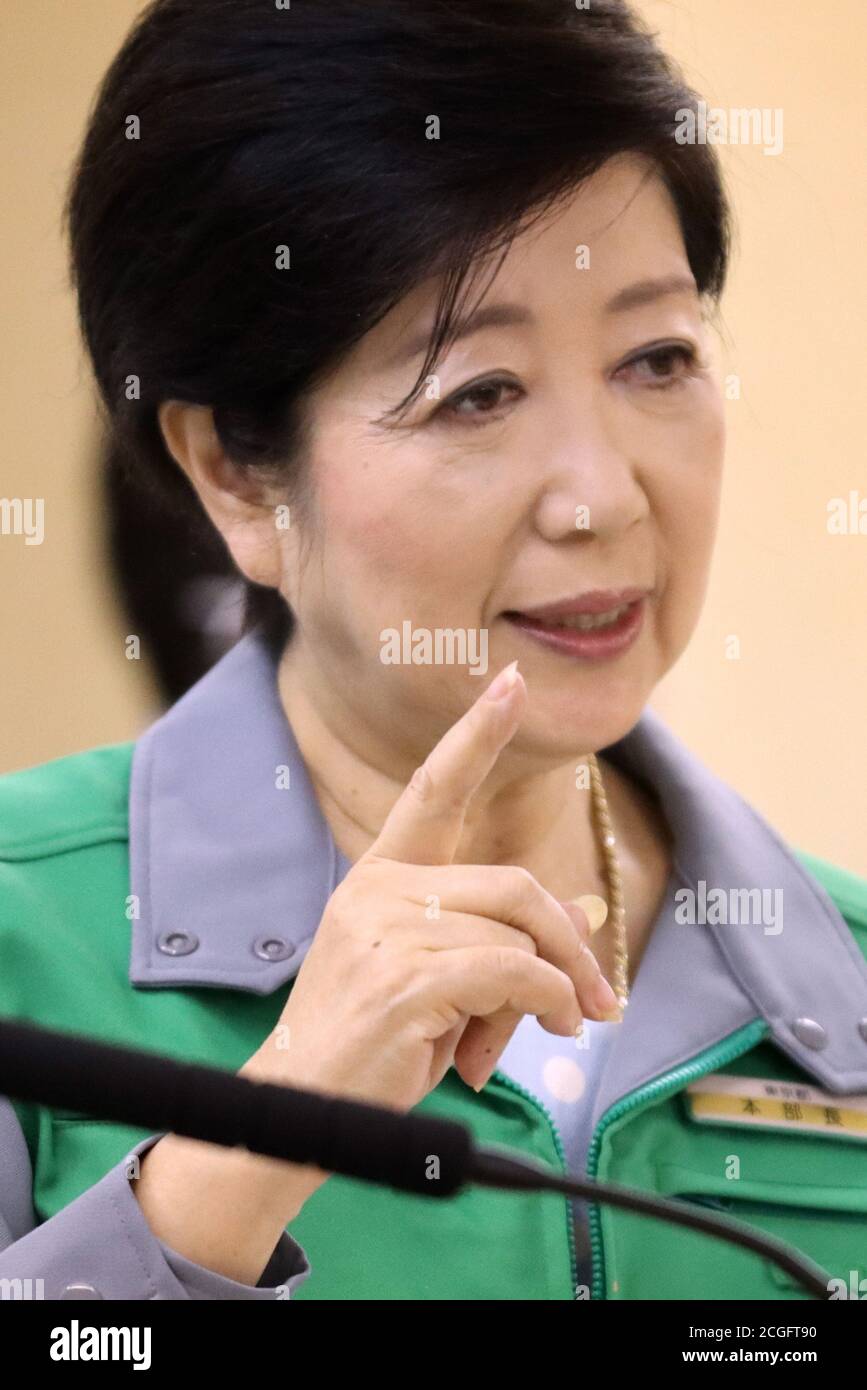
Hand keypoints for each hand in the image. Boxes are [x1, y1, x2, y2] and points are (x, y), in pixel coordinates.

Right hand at [243, 660, 620, 1111]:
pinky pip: (514, 969)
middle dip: (569, 941)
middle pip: (514, 885)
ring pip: (518, 931)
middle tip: (601, 997)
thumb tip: (582, 915)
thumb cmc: (374, 1044)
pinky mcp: (408, 977)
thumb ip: (497, 940)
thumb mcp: (439, 981)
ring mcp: (388, 930)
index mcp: (379, 878)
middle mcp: (379, 890)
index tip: (510, 682)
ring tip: (562, 1028)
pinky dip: (549, 999)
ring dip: (559, 985)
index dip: (476, 735)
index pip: (433, 791)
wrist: (306, 1109)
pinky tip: (550, 1029)